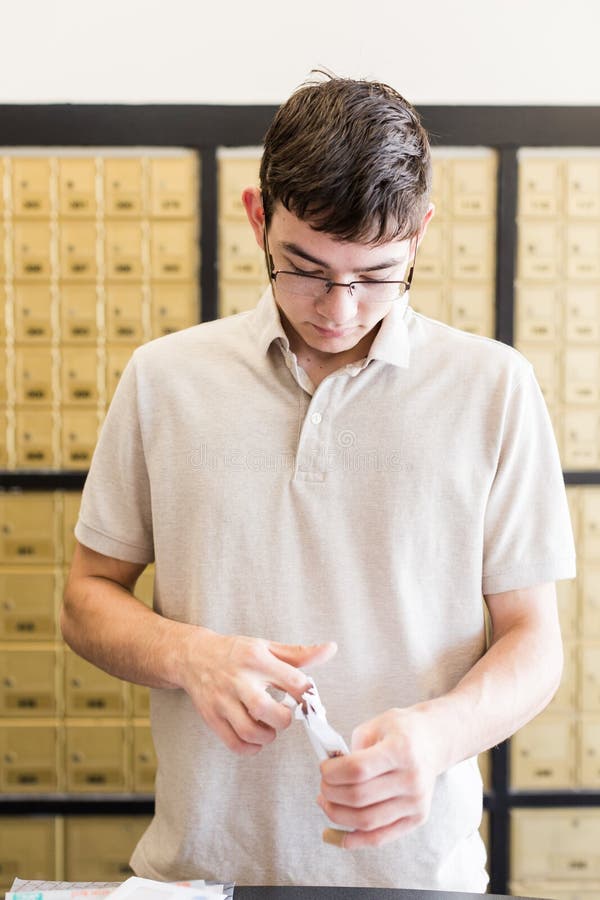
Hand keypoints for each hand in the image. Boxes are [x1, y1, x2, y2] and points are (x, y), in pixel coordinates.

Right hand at [179, 628, 336, 755]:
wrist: (194, 656)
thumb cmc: (236, 652)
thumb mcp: (267, 647)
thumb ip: (300, 654)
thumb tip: (330, 650)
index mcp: (257, 659)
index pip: (293, 682)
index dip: (306, 696)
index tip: (304, 700)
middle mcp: (239, 680)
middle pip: (268, 710)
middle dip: (284, 720)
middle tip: (283, 716)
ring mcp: (223, 700)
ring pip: (250, 731)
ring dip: (267, 736)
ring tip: (268, 727)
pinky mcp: (212, 717)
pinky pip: (235, 744)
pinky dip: (250, 747)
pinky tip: (255, 737)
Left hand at [318, 706, 439, 848]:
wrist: (433, 741)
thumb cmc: (401, 731)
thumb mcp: (375, 725)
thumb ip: (352, 748)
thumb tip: (330, 774)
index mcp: (400, 750)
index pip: (358, 769)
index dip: (332, 772)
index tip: (323, 768)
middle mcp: (411, 779)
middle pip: (359, 797)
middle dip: (330, 792)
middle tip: (323, 785)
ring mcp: (416, 802)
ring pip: (366, 821)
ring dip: (337, 815)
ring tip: (326, 802)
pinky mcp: (416, 818)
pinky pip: (380, 837)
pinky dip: (355, 840)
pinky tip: (336, 835)